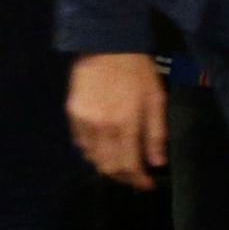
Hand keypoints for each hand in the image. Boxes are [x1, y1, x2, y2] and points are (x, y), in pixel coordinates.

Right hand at [67, 51, 167, 191]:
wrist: (105, 44)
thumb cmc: (137, 70)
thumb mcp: (156, 98)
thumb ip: (156, 133)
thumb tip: (157, 163)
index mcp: (126, 124)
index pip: (129, 165)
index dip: (138, 180)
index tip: (146, 185)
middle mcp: (102, 128)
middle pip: (108, 167)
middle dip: (123, 177)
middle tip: (134, 176)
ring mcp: (84, 122)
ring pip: (93, 158)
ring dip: (107, 166)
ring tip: (121, 164)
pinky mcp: (71, 114)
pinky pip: (81, 143)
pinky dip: (92, 151)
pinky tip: (103, 147)